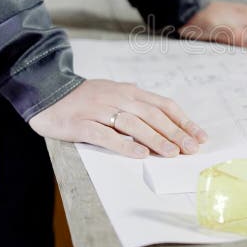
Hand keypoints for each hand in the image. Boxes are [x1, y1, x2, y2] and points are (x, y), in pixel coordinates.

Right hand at [29, 79, 206, 157]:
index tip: (200, 136)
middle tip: (192, 149)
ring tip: (172, 153)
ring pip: (133, 124)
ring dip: (155, 139)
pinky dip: (123, 145)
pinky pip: (105, 135)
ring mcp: (99, 110)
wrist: (46, 91)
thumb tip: (163, 111)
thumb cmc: (85, 98)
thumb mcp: (114, 93)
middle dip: (175, 132)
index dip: (184, 121)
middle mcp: (117, 98)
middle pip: (153, 115)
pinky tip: (139, 155)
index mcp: (129, 91)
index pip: (163, 105)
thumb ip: (136, 101)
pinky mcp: (81, 124)